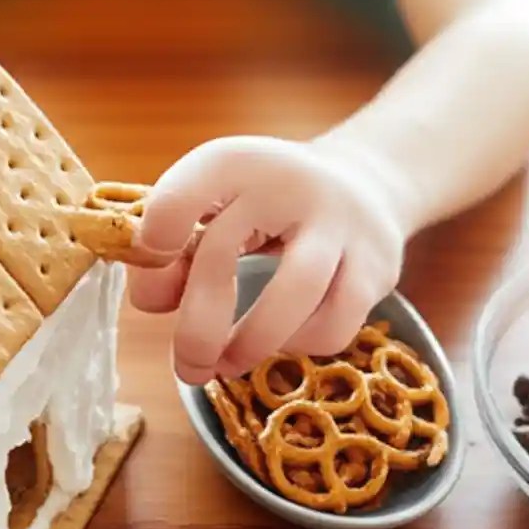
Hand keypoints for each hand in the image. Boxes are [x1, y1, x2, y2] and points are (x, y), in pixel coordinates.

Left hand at [128, 135, 408, 384]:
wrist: (358, 184)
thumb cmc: (262, 205)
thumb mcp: (214, 204)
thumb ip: (173, 248)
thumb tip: (151, 303)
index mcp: (233, 162)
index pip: (178, 199)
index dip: (153, 249)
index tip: (154, 286)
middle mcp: (287, 182)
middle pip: (223, 256)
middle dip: (197, 328)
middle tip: (186, 366)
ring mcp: (339, 222)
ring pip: (294, 295)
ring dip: (252, 344)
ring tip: (227, 365)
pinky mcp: (376, 264)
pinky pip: (336, 325)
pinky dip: (301, 346)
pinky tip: (282, 343)